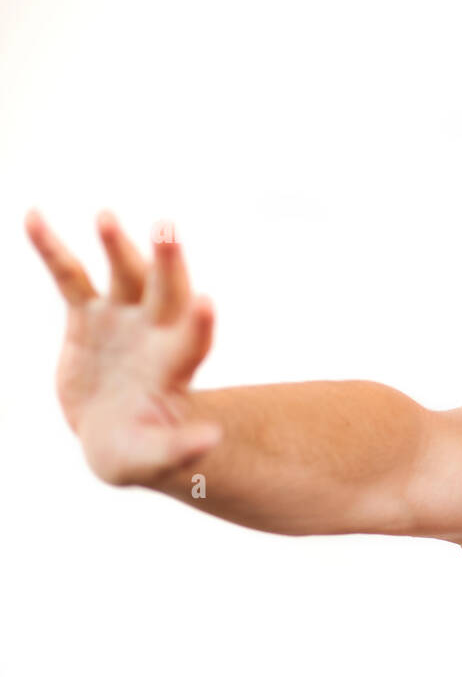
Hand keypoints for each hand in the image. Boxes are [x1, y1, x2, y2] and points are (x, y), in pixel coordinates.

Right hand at [24, 209, 221, 485]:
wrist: (113, 435)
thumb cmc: (139, 452)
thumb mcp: (154, 460)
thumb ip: (179, 450)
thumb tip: (213, 441)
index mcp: (173, 369)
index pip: (193, 343)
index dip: (199, 325)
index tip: (207, 303)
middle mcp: (154, 334)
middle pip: (167, 293)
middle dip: (168, 263)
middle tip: (167, 228)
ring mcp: (122, 319)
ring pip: (124, 274)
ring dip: (117, 245)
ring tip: (106, 217)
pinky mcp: (88, 315)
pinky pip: (70, 275)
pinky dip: (53, 248)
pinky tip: (34, 216)